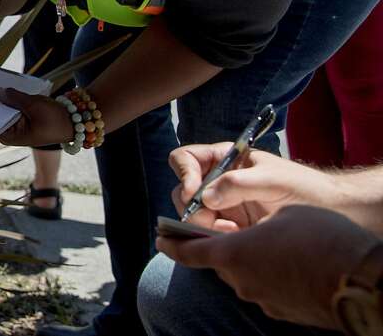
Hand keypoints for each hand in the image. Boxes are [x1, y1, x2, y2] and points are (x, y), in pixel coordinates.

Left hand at [0, 88, 75, 146]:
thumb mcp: (32, 105)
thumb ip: (14, 98)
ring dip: (0, 98)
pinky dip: (11, 98)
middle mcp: (13, 132)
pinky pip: (14, 106)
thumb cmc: (54, 118)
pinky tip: (4, 84)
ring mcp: (20, 124)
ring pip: (5, 109)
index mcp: (11, 137)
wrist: (75, 119)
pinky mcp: (26, 116)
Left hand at [158, 205, 377, 329]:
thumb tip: (229, 217)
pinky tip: (287, 262)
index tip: (160, 237)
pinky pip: (265, 288)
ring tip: (269, 243)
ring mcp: (263, 300)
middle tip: (231, 228)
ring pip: (243, 275)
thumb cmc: (323, 237)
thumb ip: (246, 213)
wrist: (364, 280)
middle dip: (220, 245)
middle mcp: (242, 281)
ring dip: (247, 260)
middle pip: (219, 261)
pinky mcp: (282, 311)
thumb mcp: (280, 211)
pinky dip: (267, 274)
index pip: (188, 251)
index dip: (172, 243)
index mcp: (233, 253)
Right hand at [166, 143, 337, 230]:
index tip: (195, 192)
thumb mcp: (271, 179)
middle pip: (184, 189)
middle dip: (191, 205)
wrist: (333, 212)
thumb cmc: (305, 187)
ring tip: (229, 231)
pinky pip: (209, 232)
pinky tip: (235, 237)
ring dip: (202, 223)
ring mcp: (225, 205)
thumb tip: (205, 198)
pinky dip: (215, 236)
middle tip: (208, 218)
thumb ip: (236, 183)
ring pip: (193, 213)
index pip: (186, 158)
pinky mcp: (232, 228)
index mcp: (226, 160)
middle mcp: (220, 181)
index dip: (184, 173)